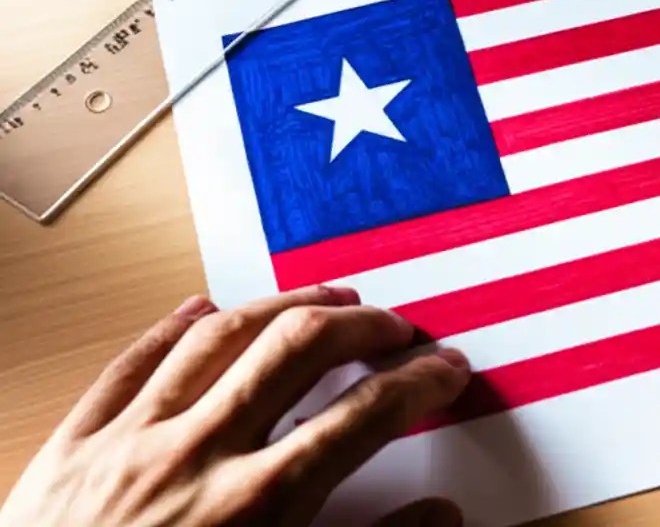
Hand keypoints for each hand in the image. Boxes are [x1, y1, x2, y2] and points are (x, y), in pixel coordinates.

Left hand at [0, 286, 470, 526]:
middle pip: (297, 350)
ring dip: (282, 305)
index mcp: (258, 507)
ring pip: (220, 337)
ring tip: (323, 297)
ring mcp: (131, 443)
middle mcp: (198, 456)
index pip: (363, 418)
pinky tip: (203, 307)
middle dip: (360, 325)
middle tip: (393, 326)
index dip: (417, 384)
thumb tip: (440, 517)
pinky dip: (172, 326)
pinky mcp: (74, 447)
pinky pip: (129, 363)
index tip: (443, 371)